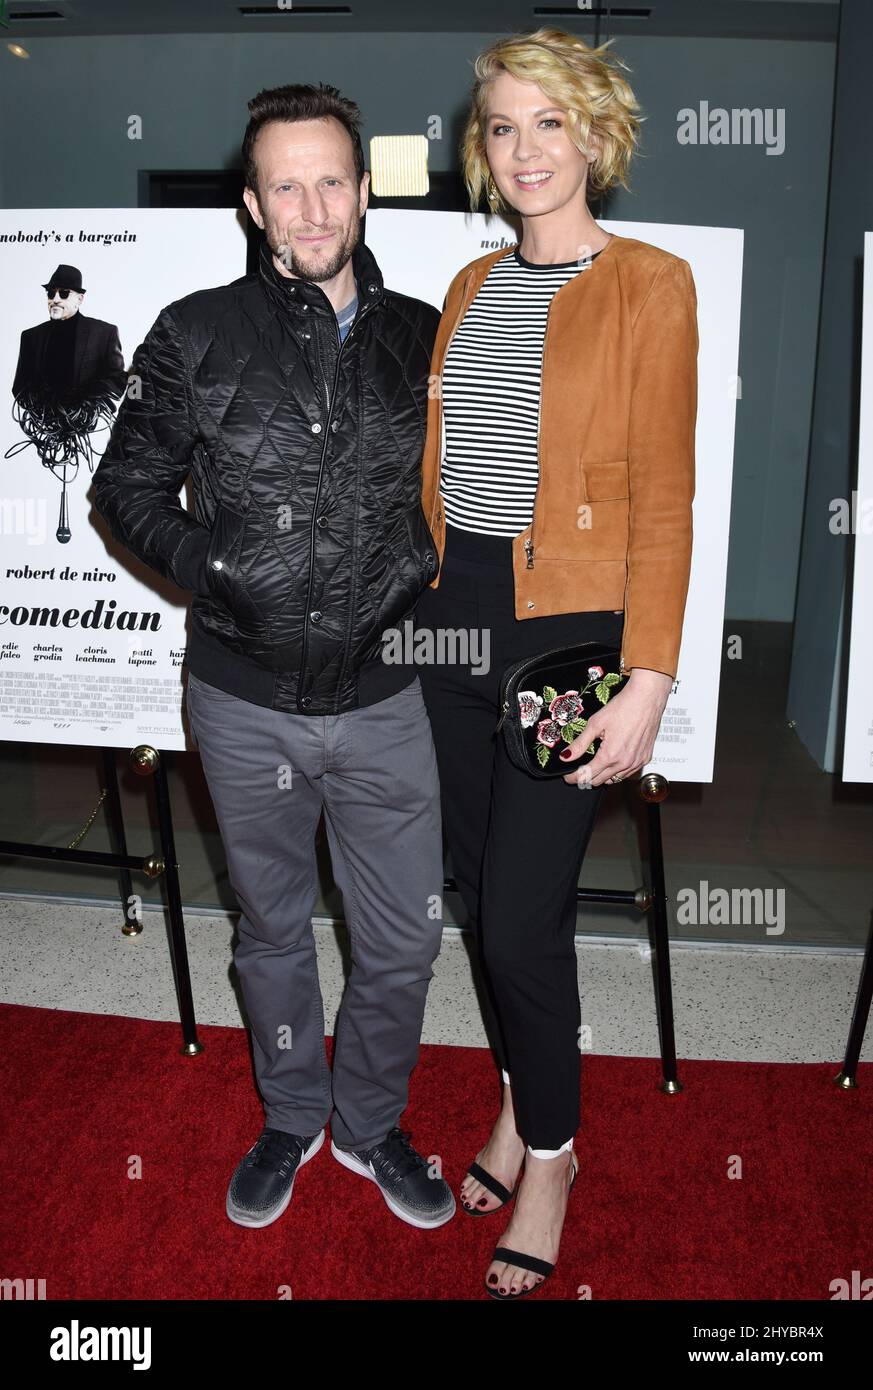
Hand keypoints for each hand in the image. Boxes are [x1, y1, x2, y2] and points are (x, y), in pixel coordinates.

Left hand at [559, 668, 672, 787]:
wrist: (647, 698)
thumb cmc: (624, 707)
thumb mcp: (596, 723)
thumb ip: (580, 743)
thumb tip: (566, 756)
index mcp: (610, 755)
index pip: (587, 775)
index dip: (574, 778)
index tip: (568, 777)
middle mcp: (625, 763)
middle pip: (599, 781)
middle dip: (586, 777)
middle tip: (578, 769)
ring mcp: (636, 762)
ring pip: (614, 780)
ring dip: (602, 776)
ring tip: (595, 764)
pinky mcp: (645, 759)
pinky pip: (627, 773)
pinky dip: (617, 772)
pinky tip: (612, 761)